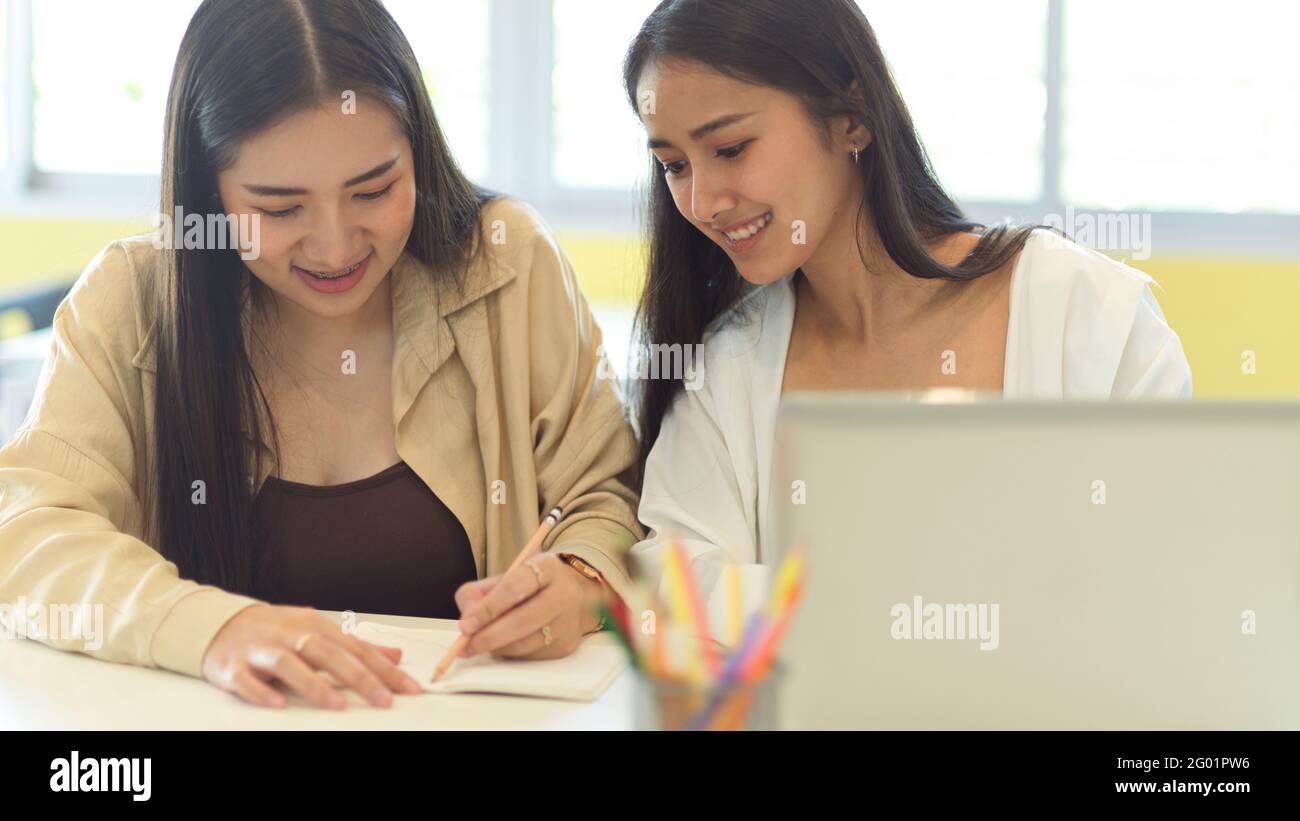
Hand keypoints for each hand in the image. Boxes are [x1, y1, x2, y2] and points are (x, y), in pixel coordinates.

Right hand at [201, 604, 422, 708]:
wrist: (220, 624)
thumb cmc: (278, 631)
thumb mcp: (318, 632)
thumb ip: (356, 647)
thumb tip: (396, 656)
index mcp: (315, 626)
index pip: (356, 648)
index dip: (384, 669)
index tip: (408, 688)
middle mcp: (290, 635)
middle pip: (329, 654)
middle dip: (360, 677)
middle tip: (385, 700)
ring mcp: (260, 650)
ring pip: (289, 664)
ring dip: (314, 685)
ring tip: (338, 706)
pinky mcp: (232, 667)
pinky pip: (247, 681)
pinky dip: (262, 692)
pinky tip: (279, 705)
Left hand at [453, 553, 604, 659]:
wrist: (570, 597)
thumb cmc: (529, 588)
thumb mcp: (502, 580)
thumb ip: (477, 594)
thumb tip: (467, 620)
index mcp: (547, 568)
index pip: (514, 587)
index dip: (488, 608)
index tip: (466, 625)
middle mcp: (564, 593)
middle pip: (524, 619)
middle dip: (490, 635)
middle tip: (467, 645)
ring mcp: (568, 621)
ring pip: (527, 642)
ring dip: (498, 647)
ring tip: (481, 644)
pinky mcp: (567, 644)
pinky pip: (532, 655)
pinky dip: (511, 653)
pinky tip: (504, 645)